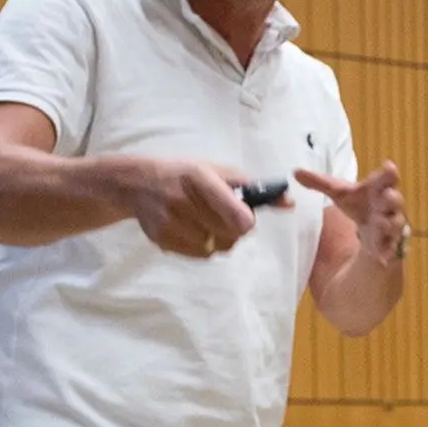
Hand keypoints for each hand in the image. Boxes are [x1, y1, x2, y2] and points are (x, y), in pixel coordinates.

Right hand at [121, 158, 254, 257]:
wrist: (138, 184)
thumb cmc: (185, 176)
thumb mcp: (217, 171)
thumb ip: (253, 187)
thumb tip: (289, 203)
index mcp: (199, 178)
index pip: (236, 214)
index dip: (247, 221)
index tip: (245, 218)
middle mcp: (182, 200)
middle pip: (231, 235)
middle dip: (235, 228)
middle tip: (224, 216)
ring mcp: (170, 222)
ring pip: (217, 247)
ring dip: (220, 239)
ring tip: (207, 222)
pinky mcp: (162, 240)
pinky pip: (201, 255)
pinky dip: (205, 246)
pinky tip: (194, 230)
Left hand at [300, 163, 407, 264]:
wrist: (373, 231)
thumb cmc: (359, 205)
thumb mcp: (340, 194)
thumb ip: (320, 183)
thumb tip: (295, 172)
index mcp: (378, 189)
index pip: (386, 178)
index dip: (389, 173)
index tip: (389, 166)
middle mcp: (388, 206)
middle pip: (395, 200)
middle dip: (392, 198)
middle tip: (388, 195)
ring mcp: (391, 225)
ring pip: (395, 223)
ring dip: (388, 223)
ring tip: (380, 223)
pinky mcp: (389, 244)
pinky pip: (390, 249)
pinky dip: (386, 253)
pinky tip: (381, 258)